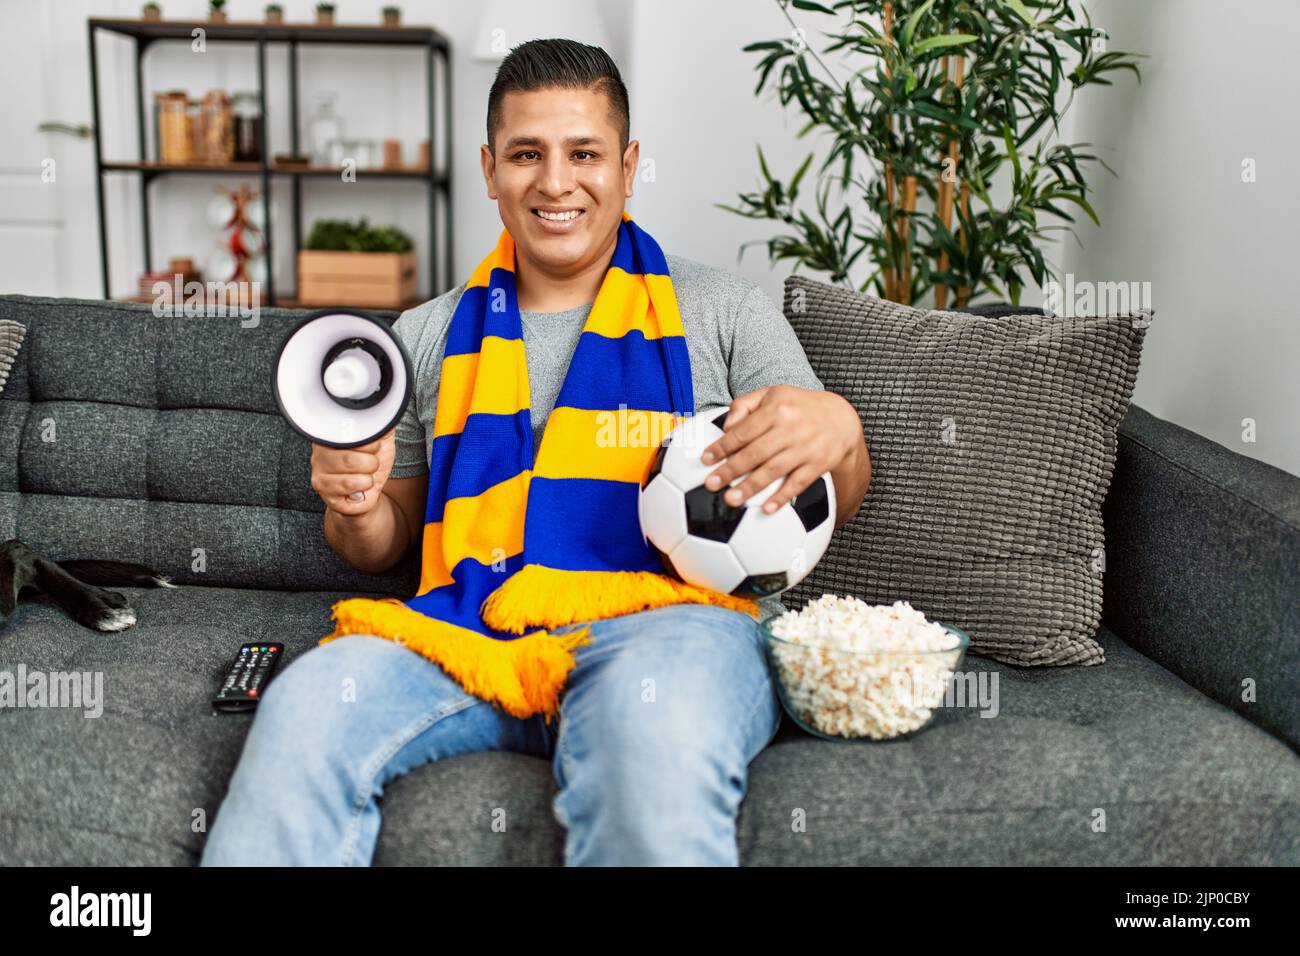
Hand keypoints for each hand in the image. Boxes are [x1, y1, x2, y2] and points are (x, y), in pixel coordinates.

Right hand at [310, 428, 396, 516]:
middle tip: (370, 464)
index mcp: (335, 433)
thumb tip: (387, 411)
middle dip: (370, 462)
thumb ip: (383, 426)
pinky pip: (348, 485)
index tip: (373, 448)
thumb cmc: (371, 464)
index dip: (370, 444)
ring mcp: (319, 468)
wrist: (369, 491)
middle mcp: (321, 448)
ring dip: (367, 476)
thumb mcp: (382, 442)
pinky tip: (358, 486)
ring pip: (350, 469)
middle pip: (350, 455)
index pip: (351, 432)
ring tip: (364, 475)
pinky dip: (362, 486)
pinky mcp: (322, 487)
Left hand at [699, 386, 856, 512]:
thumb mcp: (772, 394)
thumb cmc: (798, 407)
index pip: (743, 431)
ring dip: (751, 487)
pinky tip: (767, 509)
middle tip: (711, 484)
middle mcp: (791, 428)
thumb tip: (726, 428)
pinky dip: (782, 497)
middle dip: (731, 470)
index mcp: (776, 408)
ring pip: (774, 470)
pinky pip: (797, 484)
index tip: (705, 459)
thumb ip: (744, 405)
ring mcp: (806, 447)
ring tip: (731, 500)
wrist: (841, 419)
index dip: (722, 446)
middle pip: (755, 452)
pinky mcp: (818, 464)